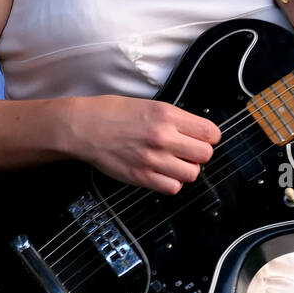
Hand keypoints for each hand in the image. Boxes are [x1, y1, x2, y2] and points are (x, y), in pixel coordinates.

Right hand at [66, 95, 221, 193]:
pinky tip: (162, 173)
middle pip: (205, 154)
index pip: (210, 132)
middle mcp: (163, 137)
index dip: (210, 137)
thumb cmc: (111, 113)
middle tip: (188, 151)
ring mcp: (152, 159)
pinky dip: (171, 182)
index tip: (204, 138)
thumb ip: (174, 118)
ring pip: (192, 174)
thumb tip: (195, 131)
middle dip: (199, 153)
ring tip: (174, 162)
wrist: (83, 127)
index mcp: (167, 115)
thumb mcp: (149, 104)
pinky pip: (172, 187)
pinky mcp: (141, 177)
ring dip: (186, 169)